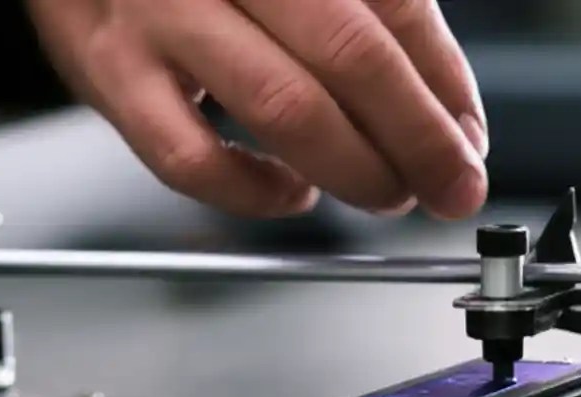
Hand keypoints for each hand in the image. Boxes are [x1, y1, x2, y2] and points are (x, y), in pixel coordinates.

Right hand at [25, 0, 488, 219]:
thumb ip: (379, 24)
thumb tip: (454, 121)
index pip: (400, 9)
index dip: (449, 89)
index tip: (471, 144)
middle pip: (355, 58)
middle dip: (420, 141)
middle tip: (451, 188)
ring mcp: (164, 12)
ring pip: (287, 109)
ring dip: (357, 170)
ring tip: (389, 194)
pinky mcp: (110, 70)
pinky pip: (190, 156)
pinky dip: (253, 192)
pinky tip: (292, 194)